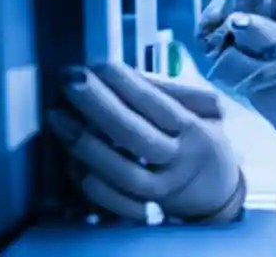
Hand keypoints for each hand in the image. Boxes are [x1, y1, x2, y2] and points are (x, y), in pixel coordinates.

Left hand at [47, 64, 245, 223]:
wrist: (219, 193)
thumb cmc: (203, 140)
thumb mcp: (205, 111)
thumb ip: (172, 92)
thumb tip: (128, 73)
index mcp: (195, 131)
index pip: (158, 105)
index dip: (127, 85)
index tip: (98, 65)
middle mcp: (178, 162)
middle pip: (135, 135)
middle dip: (99, 106)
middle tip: (70, 81)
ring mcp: (160, 190)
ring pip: (121, 172)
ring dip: (85, 144)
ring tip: (57, 115)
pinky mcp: (143, 211)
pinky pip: (112, 202)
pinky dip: (89, 181)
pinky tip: (68, 158)